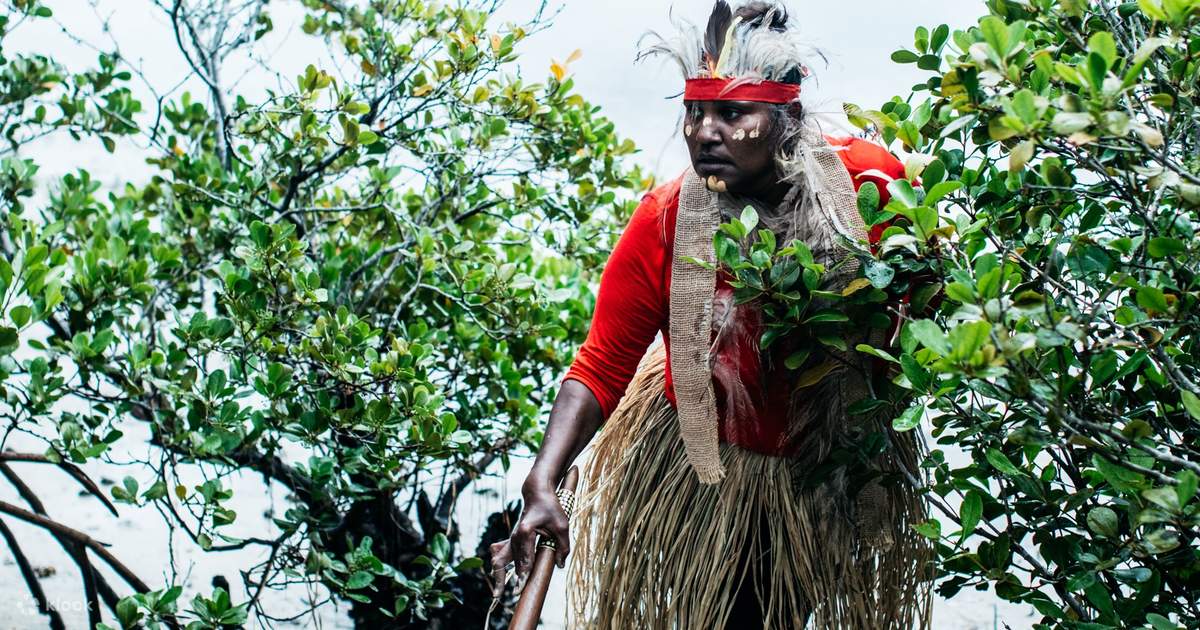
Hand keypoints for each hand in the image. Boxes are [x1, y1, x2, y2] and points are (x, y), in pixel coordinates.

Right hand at [489, 479, 569, 594]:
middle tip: (511, 596)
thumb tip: (560, 565)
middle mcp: (515, 537)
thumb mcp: (562, 525)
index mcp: (525, 533)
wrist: (537, 492)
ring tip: (498, 593)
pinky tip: (499, 577)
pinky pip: (501, 555)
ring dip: (500, 576)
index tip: (519, 590)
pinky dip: (499, 566)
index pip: (525, 559)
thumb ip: (563, 546)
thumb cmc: (550, 507)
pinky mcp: (512, 539)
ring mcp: (512, 538)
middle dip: (512, 580)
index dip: (523, 576)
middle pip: (512, 563)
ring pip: (501, 560)